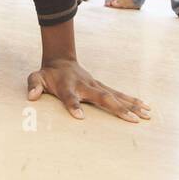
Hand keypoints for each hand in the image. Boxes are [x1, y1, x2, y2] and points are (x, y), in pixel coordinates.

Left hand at [26, 57, 151, 121]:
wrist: (61, 60)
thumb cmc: (49, 74)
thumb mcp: (36, 78)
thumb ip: (34, 86)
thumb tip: (31, 96)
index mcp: (68, 86)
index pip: (70, 97)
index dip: (73, 106)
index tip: (80, 117)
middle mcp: (86, 86)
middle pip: (103, 97)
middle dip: (118, 108)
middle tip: (133, 119)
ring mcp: (96, 85)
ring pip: (116, 95)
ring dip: (132, 105)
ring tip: (147, 114)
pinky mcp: (102, 87)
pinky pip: (119, 94)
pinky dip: (132, 100)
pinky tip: (145, 107)